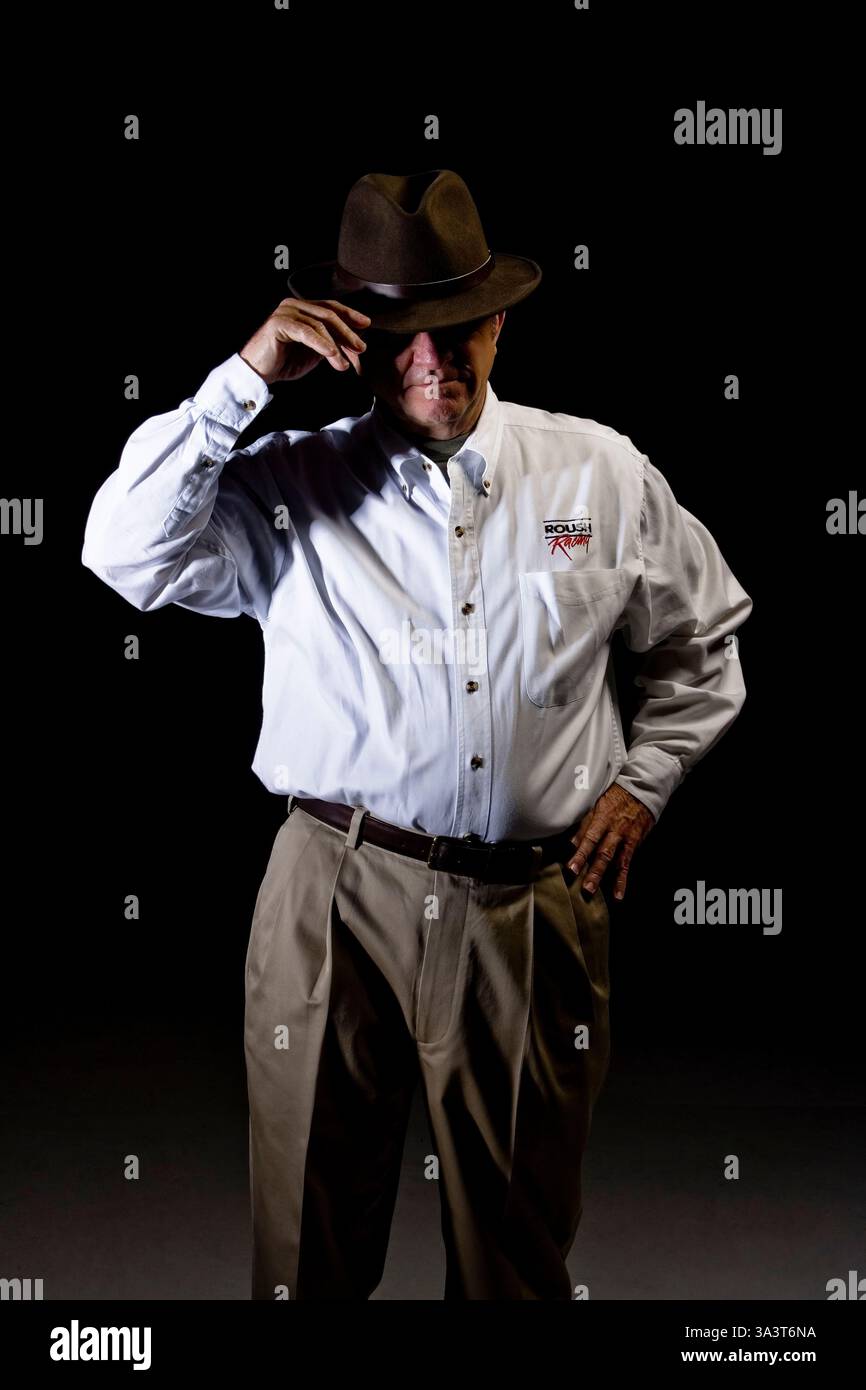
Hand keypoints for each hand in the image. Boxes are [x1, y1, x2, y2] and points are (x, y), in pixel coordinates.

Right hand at [239, 297, 370, 384]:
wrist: (257, 372)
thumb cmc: (283, 362)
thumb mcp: (313, 353)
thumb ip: (330, 344)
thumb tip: (353, 346)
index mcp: (302, 309)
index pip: (330, 307)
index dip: (349, 315)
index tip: (366, 325)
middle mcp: (294, 305)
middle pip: (328, 314)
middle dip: (348, 332)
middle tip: (361, 348)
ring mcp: (285, 312)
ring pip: (319, 324)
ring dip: (336, 345)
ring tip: (344, 364)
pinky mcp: (278, 323)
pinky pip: (306, 332)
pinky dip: (321, 344)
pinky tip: (332, 355)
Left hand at [566, 783, 654, 900]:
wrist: (641, 791)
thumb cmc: (613, 797)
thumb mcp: (596, 804)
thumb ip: (584, 824)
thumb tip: (570, 842)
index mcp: (602, 818)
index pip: (590, 838)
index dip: (581, 854)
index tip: (572, 868)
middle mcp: (615, 830)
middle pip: (603, 853)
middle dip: (594, 871)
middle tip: (585, 887)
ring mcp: (626, 838)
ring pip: (615, 861)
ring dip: (606, 879)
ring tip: (596, 892)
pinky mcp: (634, 844)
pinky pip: (627, 864)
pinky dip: (622, 880)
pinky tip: (618, 895)